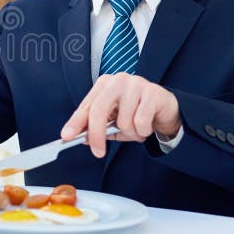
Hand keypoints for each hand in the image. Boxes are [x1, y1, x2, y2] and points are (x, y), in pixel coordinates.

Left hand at [60, 73, 180, 157]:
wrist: (166, 109)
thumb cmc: (136, 114)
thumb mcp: (114, 122)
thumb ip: (97, 127)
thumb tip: (81, 138)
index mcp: (104, 85)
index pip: (86, 106)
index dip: (75, 122)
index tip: (66, 137)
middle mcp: (118, 81)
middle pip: (99, 111)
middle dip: (97, 135)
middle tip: (98, 152)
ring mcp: (136, 84)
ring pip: (123, 121)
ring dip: (130, 133)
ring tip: (137, 129)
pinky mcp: (153, 93)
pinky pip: (141, 122)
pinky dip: (143, 131)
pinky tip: (148, 125)